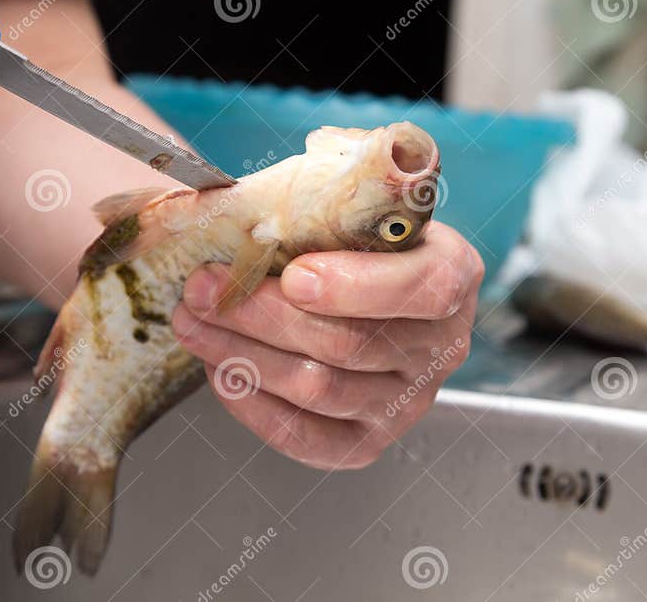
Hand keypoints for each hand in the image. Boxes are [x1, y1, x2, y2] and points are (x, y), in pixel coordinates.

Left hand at [171, 222, 483, 469]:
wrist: (365, 286)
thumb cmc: (355, 238)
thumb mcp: (356, 205)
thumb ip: (322, 205)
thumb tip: (233, 210)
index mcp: (452, 274)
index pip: (424, 289)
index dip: (357, 286)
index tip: (293, 274)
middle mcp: (441, 346)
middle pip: (351, 343)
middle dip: (263, 315)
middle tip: (204, 287)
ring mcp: (407, 402)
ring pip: (319, 389)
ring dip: (243, 355)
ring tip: (194, 322)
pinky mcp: (368, 441)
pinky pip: (306, 438)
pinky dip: (254, 406)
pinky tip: (220, 370)